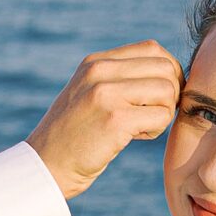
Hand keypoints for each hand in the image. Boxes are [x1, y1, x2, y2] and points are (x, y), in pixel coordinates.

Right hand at [26, 41, 183, 199]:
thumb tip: (168, 73)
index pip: (152, 49)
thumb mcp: (88, 93)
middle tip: (152, 114)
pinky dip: (156, 130)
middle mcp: (100, 71)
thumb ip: (118, 78)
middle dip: (170, 93)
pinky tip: (134, 137)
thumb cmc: (73, 136)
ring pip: (167, 91)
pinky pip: (161, 116)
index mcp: (95, 62)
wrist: (45, 166)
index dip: (167, 72)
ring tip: (140, 126)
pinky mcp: (115, 120)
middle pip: (165, 68)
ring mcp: (106, 94)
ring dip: (163, 113)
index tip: (157, 97)